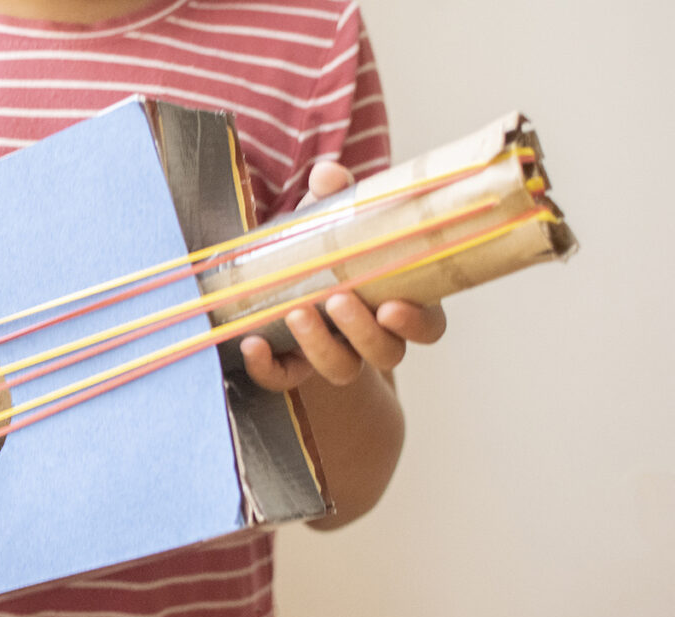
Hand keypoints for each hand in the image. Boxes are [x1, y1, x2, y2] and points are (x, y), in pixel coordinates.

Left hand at [239, 161, 446, 391]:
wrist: (284, 268)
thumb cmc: (326, 243)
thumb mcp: (331, 217)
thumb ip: (335, 196)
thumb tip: (328, 175)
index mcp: (401, 299)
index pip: (428, 326)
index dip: (416, 324)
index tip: (392, 307)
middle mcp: (374, 335)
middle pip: (387, 353)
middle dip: (363, 332)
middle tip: (337, 299)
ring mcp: (336, 353)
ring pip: (342, 370)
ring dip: (320, 347)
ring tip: (297, 312)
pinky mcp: (295, 366)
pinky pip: (285, 378)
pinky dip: (268, 367)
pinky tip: (251, 343)